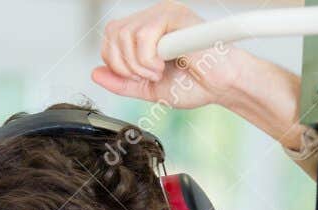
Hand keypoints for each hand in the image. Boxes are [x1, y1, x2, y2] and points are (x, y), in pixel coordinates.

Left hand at [93, 2, 244, 109]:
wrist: (222, 86)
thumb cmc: (195, 84)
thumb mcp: (148, 88)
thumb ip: (121, 82)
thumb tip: (95, 73)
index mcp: (146, 30)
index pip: (110, 37)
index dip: (115, 63)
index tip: (136, 78)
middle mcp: (153, 17)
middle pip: (113, 34)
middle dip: (124, 65)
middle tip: (147, 76)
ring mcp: (164, 14)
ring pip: (125, 35)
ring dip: (138, 64)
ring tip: (158, 71)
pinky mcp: (175, 15)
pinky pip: (144, 35)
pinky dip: (148, 59)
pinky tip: (164, 64)